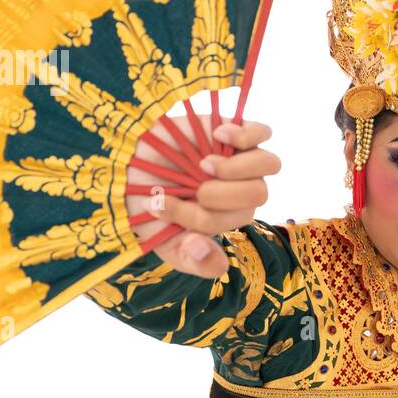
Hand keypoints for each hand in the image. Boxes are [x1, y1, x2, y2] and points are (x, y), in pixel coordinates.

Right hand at [126, 115, 280, 278]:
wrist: (127, 164)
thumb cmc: (148, 205)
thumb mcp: (163, 241)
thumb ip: (191, 258)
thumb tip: (221, 267)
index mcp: (232, 214)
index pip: (240, 217)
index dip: (205, 217)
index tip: (163, 207)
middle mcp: (242, 187)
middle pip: (260, 194)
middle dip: (225, 195)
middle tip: (195, 189)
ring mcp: (241, 158)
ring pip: (270, 164)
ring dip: (239, 168)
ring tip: (205, 165)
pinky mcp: (235, 130)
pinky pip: (262, 131)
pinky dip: (244, 134)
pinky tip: (218, 135)